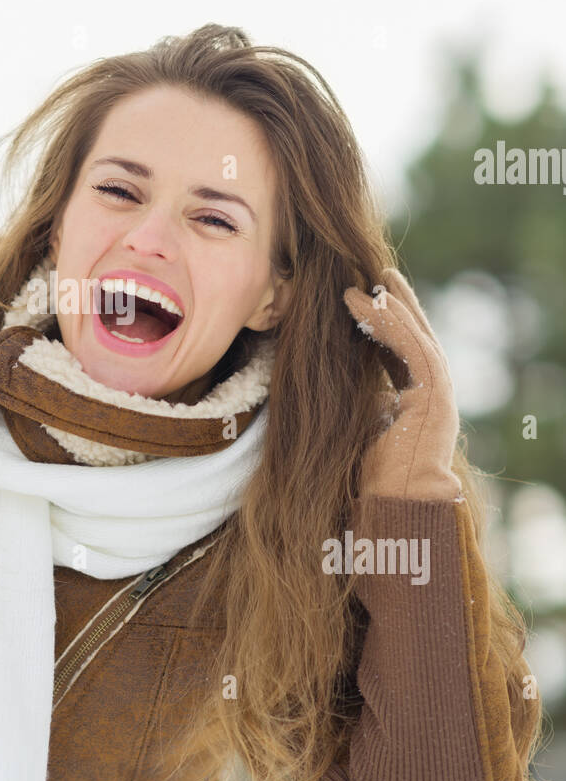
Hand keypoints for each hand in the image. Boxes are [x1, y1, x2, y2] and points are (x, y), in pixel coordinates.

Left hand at [343, 268, 461, 502]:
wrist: (394, 504)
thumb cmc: (373, 477)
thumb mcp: (361, 426)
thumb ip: (362, 401)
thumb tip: (341, 380)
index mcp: (415, 403)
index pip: (403, 354)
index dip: (388, 325)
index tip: (368, 299)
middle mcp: (431, 396)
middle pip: (417, 338)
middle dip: (400, 306)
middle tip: (381, 275)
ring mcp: (438, 396)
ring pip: (419, 339)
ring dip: (396, 309)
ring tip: (376, 281)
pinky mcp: (436, 398)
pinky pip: (417, 350)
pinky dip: (398, 325)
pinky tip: (380, 303)